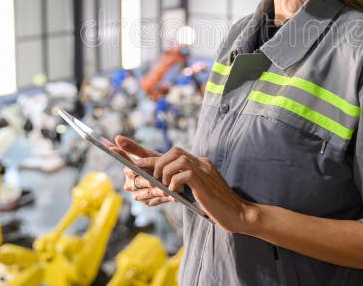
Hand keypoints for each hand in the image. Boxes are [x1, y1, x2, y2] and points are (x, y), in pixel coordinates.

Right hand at [112, 135, 170, 206]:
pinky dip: (163, 198)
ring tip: (166, 190)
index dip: (133, 171)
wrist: (172, 175)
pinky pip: (154, 200)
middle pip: (139, 183)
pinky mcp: (148, 202)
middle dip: (147, 182)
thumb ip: (133, 147)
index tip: (136, 170)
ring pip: (147, 193)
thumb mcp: (148, 154)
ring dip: (157, 191)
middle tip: (154, 182)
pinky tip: (172, 197)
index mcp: (129, 172)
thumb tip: (117, 137)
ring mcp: (139, 194)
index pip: (129, 171)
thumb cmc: (158, 163)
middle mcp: (131, 185)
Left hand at [129, 143, 257, 233]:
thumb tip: (160, 184)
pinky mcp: (204, 180)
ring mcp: (204, 169)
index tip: (125, 149)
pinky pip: (184, 173)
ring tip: (164, 187)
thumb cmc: (217, 206)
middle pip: (173, 152)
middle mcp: (201, 162)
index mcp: (198, 164)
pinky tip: (175, 192)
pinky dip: (174, 182)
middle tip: (143, 174)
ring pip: (177, 159)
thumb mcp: (197, 191)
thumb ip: (183, 183)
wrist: (238, 214)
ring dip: (164, 173)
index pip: (172, 153)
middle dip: (153, 161)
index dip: (149, 153)